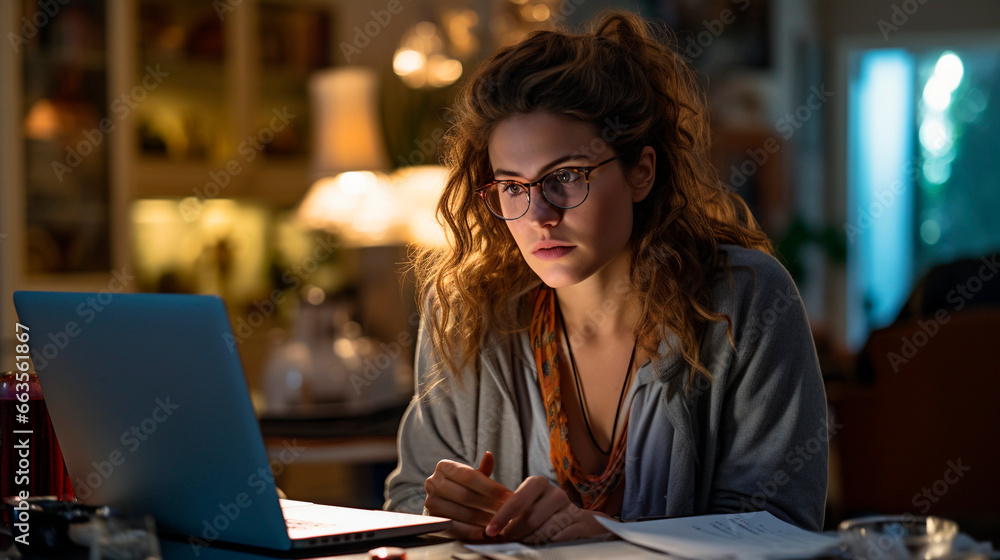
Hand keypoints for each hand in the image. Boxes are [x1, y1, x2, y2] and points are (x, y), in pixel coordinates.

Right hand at [424, 451, 512, 540]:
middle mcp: (432, 482)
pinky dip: (472, 531)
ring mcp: (430, 502)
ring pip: (463, 512)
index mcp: (444, 467)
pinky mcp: (431, 520)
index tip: (509, 496)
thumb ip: (482, 470)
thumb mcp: (471, 478)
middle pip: (467, 496)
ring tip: (499, 523)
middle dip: (490, 505)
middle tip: (507, 512)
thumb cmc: (461, 489)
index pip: (471, 477)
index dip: (492, 488)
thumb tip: (489, 455)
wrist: (442, 506)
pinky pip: (455, 527)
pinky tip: (485, 533)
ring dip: (484, 520)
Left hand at [485, 476, 609, 543]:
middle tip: (508, 540)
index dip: (502, 517)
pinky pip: (560, 539)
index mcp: (537, 483)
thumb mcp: (525, 504)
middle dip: (515, 533)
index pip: (517, 500)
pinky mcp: (581, 524)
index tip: (490, 531)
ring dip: (530, 541)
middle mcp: (555, 492)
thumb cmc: (541, 512)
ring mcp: (570, 508)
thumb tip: (489, 527)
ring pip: (544, 531)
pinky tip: (543, 544)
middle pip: (530, 518)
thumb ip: (508, 510)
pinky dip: (548, 544)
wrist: (575, 520)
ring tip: (524, 542)